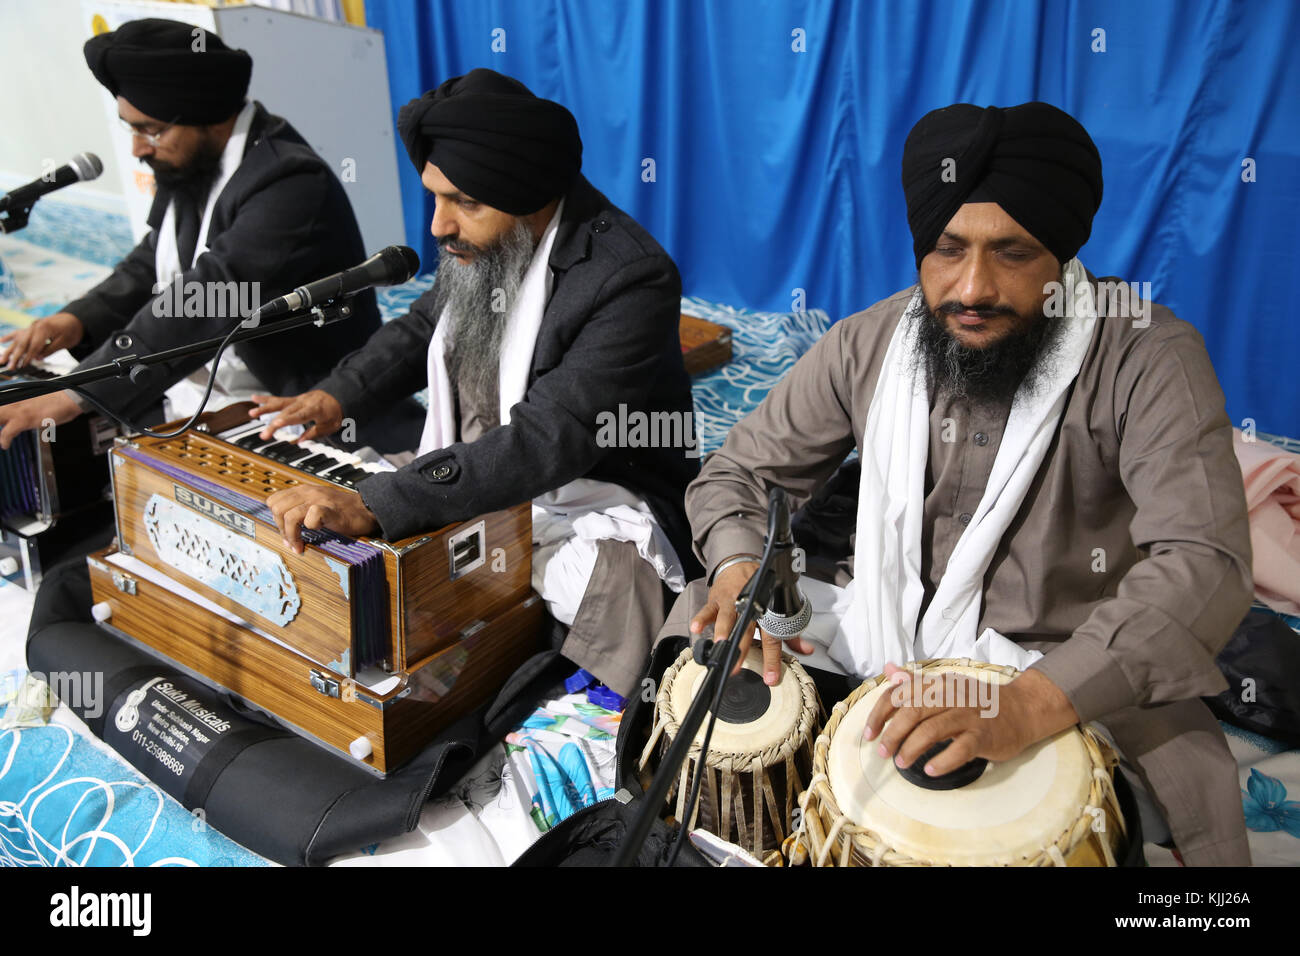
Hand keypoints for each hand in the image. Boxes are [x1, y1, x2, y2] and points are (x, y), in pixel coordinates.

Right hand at [0, 312, 84, 368]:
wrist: (74, 319)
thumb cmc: (71, 331)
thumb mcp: (64, 342)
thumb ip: (50, 350)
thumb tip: (37, 358)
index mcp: (44, 328)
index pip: (34, 345)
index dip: (28, 357)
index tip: (23, 366)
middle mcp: (35, 326)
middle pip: (23, 343)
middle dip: (16, 356)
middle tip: (10, 367)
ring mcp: (32, 326)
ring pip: (18, 339)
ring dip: (10, 350)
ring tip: (2, 360)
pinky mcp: (32, 327)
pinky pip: (19, 332)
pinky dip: (9, 336)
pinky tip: (1, 341)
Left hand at [0, 391, 82, 449]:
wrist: (69, 398)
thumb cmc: (58, 400)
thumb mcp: (37, 401)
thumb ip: (26, 406)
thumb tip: (25, 413)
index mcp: (16, 397)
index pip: (0, 405)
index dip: (1, 415)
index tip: (1, 422)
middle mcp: (14, 402)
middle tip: (2, 426)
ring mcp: (18, 410)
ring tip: (2, 438)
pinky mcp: (24, 419)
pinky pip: (7, 432)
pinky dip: (4, 440)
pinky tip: (5, 445)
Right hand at [248, 390, 343, 442]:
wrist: (339, 396)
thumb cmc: (335, 413)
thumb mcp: (331, 426)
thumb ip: (314, 433)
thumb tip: (300, 442)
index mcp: (316, 409)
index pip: (300, 415)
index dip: (288, 420)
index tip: (277, 424)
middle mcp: (305, 402)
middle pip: (287, 413)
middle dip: (273, 424)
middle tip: (264, 435)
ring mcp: (298, 399)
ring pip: (280, 403)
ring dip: (265, 409)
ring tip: (252, 413)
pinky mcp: (294, 399)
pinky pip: (279, 399)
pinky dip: (266, 399)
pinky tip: (254, 398)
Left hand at [266, 482, 378, 553]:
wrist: (367, 509)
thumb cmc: (343, 511)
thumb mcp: (317, 504)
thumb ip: (299, 510)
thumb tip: (283, 529)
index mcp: (303, 490)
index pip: (273, 500)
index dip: (276, 519)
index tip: (286, 532)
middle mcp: (308, 492)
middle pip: (277, 508)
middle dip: (281, 528)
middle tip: (292, 541)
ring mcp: (319, 499)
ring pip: (289, 514)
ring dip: (291, 533)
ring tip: (299, 544)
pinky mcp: (330, 509)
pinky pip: (311, 517)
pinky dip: (310, 527)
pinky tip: (317, 532)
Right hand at [689, 558, 815, 686]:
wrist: (742, 565)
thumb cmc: (761, 591)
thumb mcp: (778, 610)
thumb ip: (791, 634)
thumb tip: (807, 651)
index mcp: (767, 612)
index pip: (772, 639)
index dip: (772, 659)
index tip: (770, 678)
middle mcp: (749, 608)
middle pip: (747, 631)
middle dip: (742, 649)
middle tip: (737, 667)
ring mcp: (731, 602)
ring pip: (727, 618)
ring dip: (722, 631)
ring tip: (719, 645)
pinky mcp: (716, 599)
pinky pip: (707, 610)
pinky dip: (700, 619)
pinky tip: (696, 628)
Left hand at [862, 662, 1079, 777]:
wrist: (1021, 710)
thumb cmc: (977, 702)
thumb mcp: (945, 687)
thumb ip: (916, 682)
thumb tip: (889, 670)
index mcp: (938, 683)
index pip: (900, 694)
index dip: (880, 714)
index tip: (869, 735)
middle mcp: (951, 695)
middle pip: (914, 712)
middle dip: (893, 733)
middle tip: (883, 753)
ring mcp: (969, 715)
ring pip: (933, 729)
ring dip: (912, 748)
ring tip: (901, 763)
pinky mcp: (984, 735)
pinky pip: (961, 748)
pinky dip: (943, 760)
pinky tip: (930, 770)